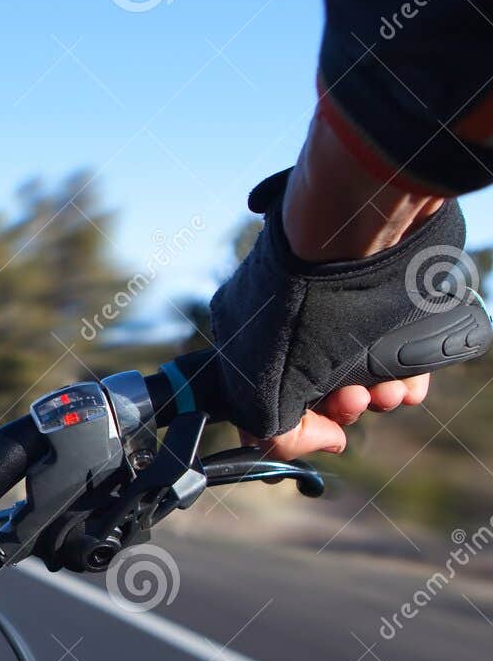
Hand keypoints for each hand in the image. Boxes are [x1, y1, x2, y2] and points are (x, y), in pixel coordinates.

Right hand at [252, 116, 444, 459]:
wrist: (369, 220)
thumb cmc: (308, 300)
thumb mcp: (267, 386)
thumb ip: (275, 433)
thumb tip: (330, 440)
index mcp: (247, 331)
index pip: (266, 396)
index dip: (299, 422)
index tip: (328, 426)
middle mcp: (289, 318)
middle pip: (319, 385)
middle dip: (345, 404)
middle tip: (359, 400)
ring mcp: (338, 303)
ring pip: (363, 368)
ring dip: (380, 394)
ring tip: (393, 390)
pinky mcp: (384, 293)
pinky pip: (396, 345)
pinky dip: (406, 369)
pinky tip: (413, 378)